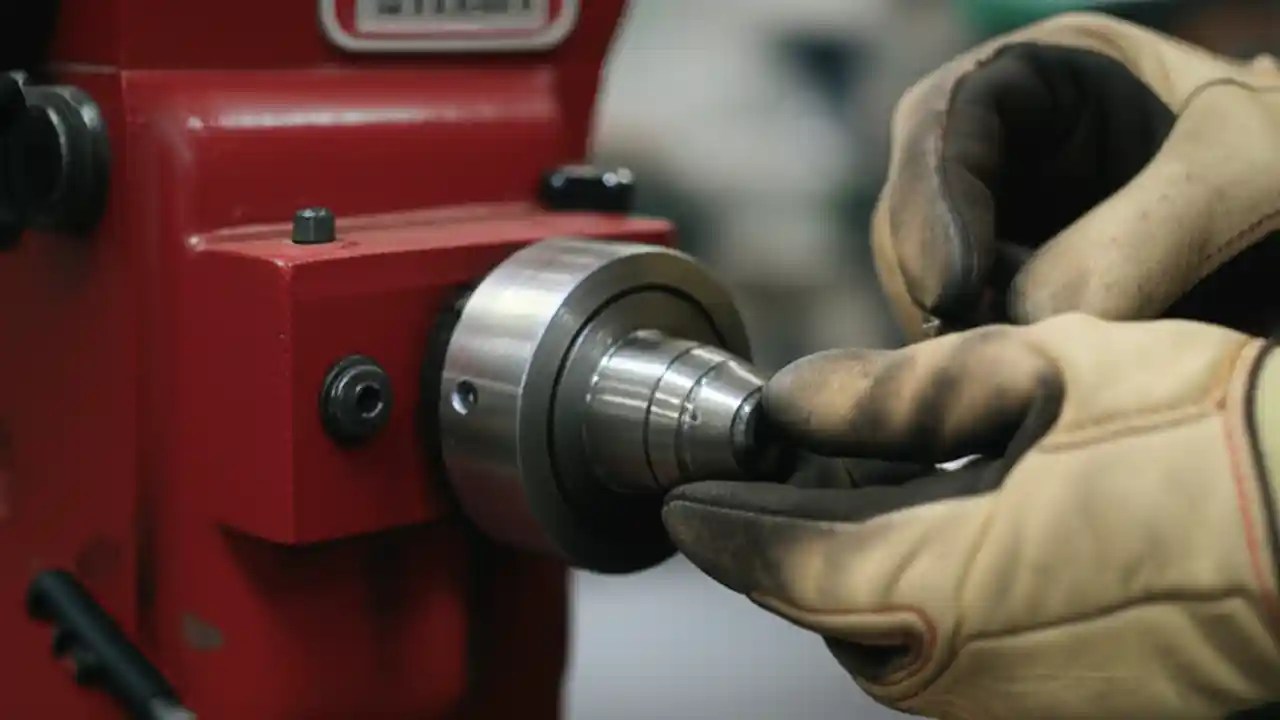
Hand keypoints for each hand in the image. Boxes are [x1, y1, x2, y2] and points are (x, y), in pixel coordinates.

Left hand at [663, 314, 1279, 718]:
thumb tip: (790, 399)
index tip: (683, 503)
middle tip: (793, 476)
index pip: (776, 559)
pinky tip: (951, 541)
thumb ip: (885, 394)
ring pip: (880, 643)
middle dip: (785, 546)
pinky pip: (950, 662)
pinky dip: (917, 603)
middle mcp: (956, 667)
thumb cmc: (1191, 432)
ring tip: (871, 499)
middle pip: (819, 609)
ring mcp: (1012, 702)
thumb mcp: (1027, 373)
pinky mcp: (1062, 707)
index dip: (721, 524)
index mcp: (930, 581)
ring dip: (850, 577)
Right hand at [873, 12, 1279, 339]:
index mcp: (1052, 74)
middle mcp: (1011, 148)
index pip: (945, 120)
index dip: (932, 205)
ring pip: (933, 283)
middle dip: (943, 283)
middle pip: (917, 211)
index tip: (955, 294)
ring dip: (967, 333)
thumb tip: (1026, 316)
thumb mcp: (1238, 181)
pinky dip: (992, 360)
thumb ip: (1135, 241)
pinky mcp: (1019, 296)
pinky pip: (972, 331)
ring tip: (1037, 365)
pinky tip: (1035, 378)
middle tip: (998, 346)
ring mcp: (1008, 223)